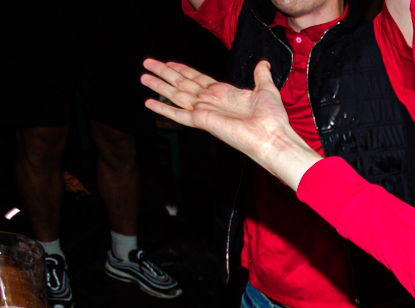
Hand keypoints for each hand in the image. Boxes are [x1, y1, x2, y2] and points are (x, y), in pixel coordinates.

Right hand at [143, 59, 320, 188]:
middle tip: (147, 63)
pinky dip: (164, 109)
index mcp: (224, 94)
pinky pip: (179, 115)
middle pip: (182, 83)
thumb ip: (260, 76)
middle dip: (164, 73)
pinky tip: (149, 103)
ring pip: (176, 95)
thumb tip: (263, 63)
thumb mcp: (266, 90)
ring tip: (142, 77)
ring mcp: (205, 112)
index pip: (197, 79)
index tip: (168, 63)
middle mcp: (212, 102)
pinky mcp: (203, 122)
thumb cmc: (272, 118)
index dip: (182, 70)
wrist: (272, 137)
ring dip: (159, 86)